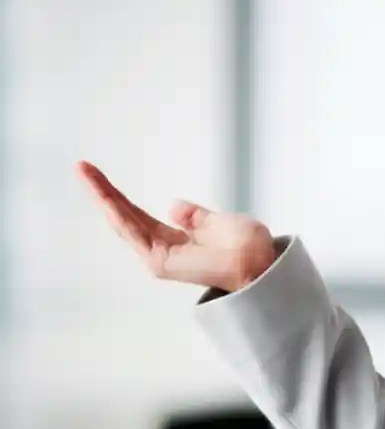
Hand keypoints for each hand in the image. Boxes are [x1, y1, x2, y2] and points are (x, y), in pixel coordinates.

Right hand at [76, 160, 276, 291]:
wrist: (260, 262)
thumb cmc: (247, 246)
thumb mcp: (218, 222)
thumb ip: (195, 216)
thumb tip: (172, 205)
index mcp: (175, 241)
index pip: (137, 215)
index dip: (118, 196)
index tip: (98, 174)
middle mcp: (161, 250)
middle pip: (123, 216)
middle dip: (102, 192)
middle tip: (81, 166)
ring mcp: (158, 257)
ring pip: (122, 222)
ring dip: (103, 196)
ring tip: (84, 172)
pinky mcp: (160, 261)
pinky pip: (134, 231)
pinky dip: (119, 213)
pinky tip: (105, 196)